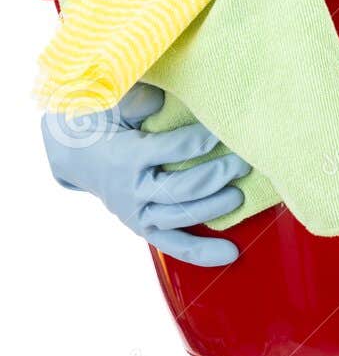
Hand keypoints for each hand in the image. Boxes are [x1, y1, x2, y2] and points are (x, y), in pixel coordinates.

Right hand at [41, 81, 248, 266]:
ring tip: (240, 194)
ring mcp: (139, 213)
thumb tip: (164, 100)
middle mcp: (134, 190)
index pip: (171, 149)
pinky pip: (175, 245)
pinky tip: (230, 254)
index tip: (223, 130)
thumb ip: (140, 101)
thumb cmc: (106, 122)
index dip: (200, 140)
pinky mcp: (145, 228)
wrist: (77, 155)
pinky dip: (202, 253)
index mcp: (128, 156)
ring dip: (215, 207)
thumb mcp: (116, 104)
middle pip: (182, 188)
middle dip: (217, 175)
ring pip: (182, 216)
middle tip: (243, 162)